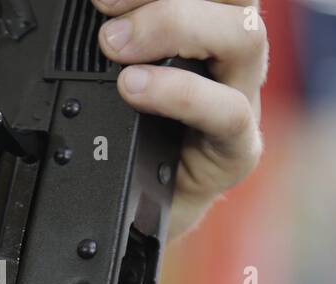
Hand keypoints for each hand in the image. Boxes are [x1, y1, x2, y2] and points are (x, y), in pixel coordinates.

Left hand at [93, 0, 267, 236]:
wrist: (142, 210)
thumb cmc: (132, 138)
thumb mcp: (115, 79)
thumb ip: (113, 40)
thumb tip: (92, 12)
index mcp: (206, 26)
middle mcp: (231, 55)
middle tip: (104, 7)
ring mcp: (241, 98)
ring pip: (244, 37)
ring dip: (174, 27)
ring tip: (114, 46)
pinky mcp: (238, 148)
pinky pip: (227, 111)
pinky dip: (179, 93)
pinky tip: (136, 89)